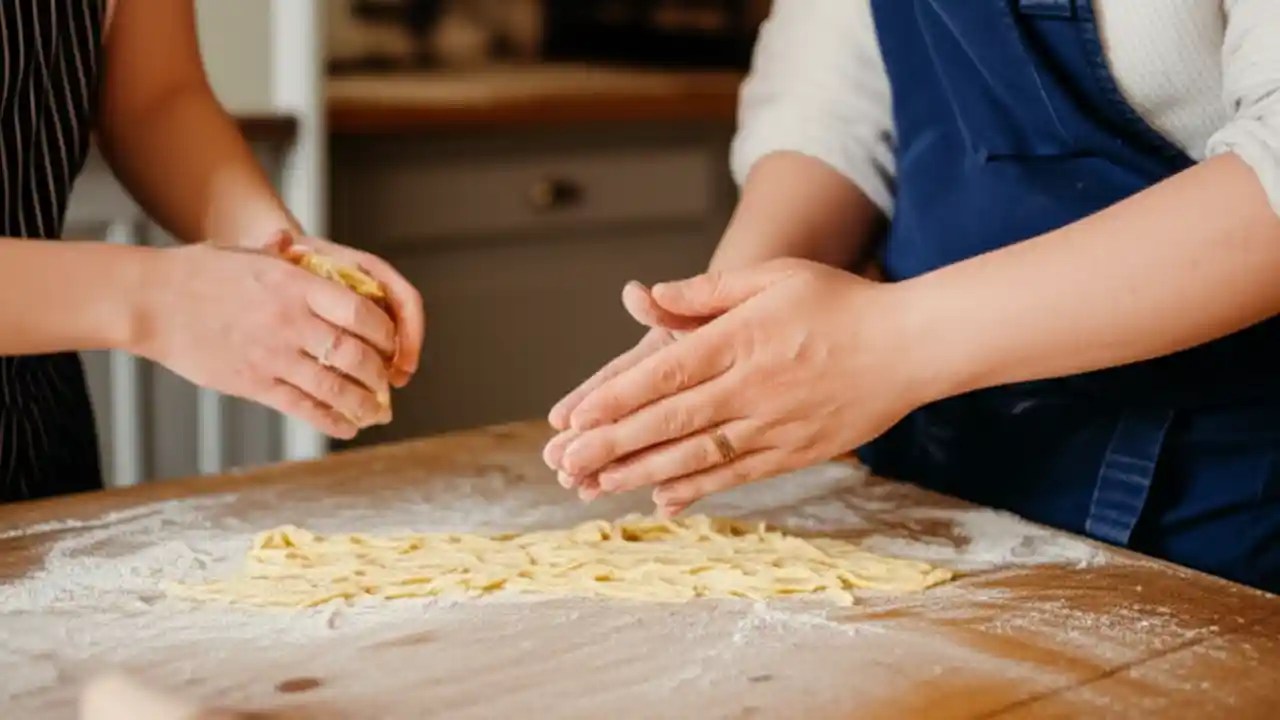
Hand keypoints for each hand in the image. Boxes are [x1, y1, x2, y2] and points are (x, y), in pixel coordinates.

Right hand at [135, 237, 396, 438]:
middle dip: (379, 373)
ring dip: (363, 404)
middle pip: (353, 354)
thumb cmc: (201, 274)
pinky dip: (330, 419)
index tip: (392, 341)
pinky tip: (347, 425)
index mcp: (295, 284)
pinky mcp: (253, 383)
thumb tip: (299, 245)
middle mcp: (289, 321)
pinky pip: (302, 407)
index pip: (360, 312)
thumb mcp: (251, 254)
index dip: (385, 332)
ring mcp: (271, 355)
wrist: (151, 300)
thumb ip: (286, 259)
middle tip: (388, 381)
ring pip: (333, 387)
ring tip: (377, 412)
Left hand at [548, 258, 930, 514]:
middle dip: (612, 442)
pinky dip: (697, 490)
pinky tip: (662, 501)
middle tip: (565, 459)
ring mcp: (774, 425)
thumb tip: (646, 296)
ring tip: (595, 485)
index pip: (665, 372)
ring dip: (642, 473)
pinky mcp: (795, 452)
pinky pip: (737, 476)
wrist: (910, 346)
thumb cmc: (839, 301)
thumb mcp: (774, 277)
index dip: (615, 397)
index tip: (575, 415)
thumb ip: (708, 290)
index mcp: (741, 339)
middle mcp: (752, 387)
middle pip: (670, 419)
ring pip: (697, 455)